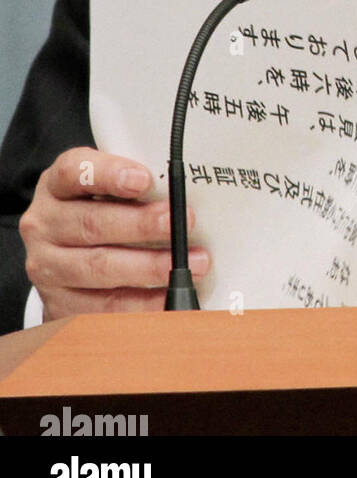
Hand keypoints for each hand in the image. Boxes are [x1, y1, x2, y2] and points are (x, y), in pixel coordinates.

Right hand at [18, 147, 209, 319]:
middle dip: (142, 224)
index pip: (74, 171)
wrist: (62, 259)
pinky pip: (103, 307)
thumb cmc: (96, 211)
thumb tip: (180, 192)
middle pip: (92, 224)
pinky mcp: (59, 304)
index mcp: (57, 186)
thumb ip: (134, 185)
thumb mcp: (105, 188)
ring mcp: (47, 267)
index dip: (109, 174)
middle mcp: (45, 225)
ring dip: (150, 266)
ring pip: (99, 267)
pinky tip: (169, 296)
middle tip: (181, 222)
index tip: (144, 179)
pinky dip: (141, 303)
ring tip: (190, 261)